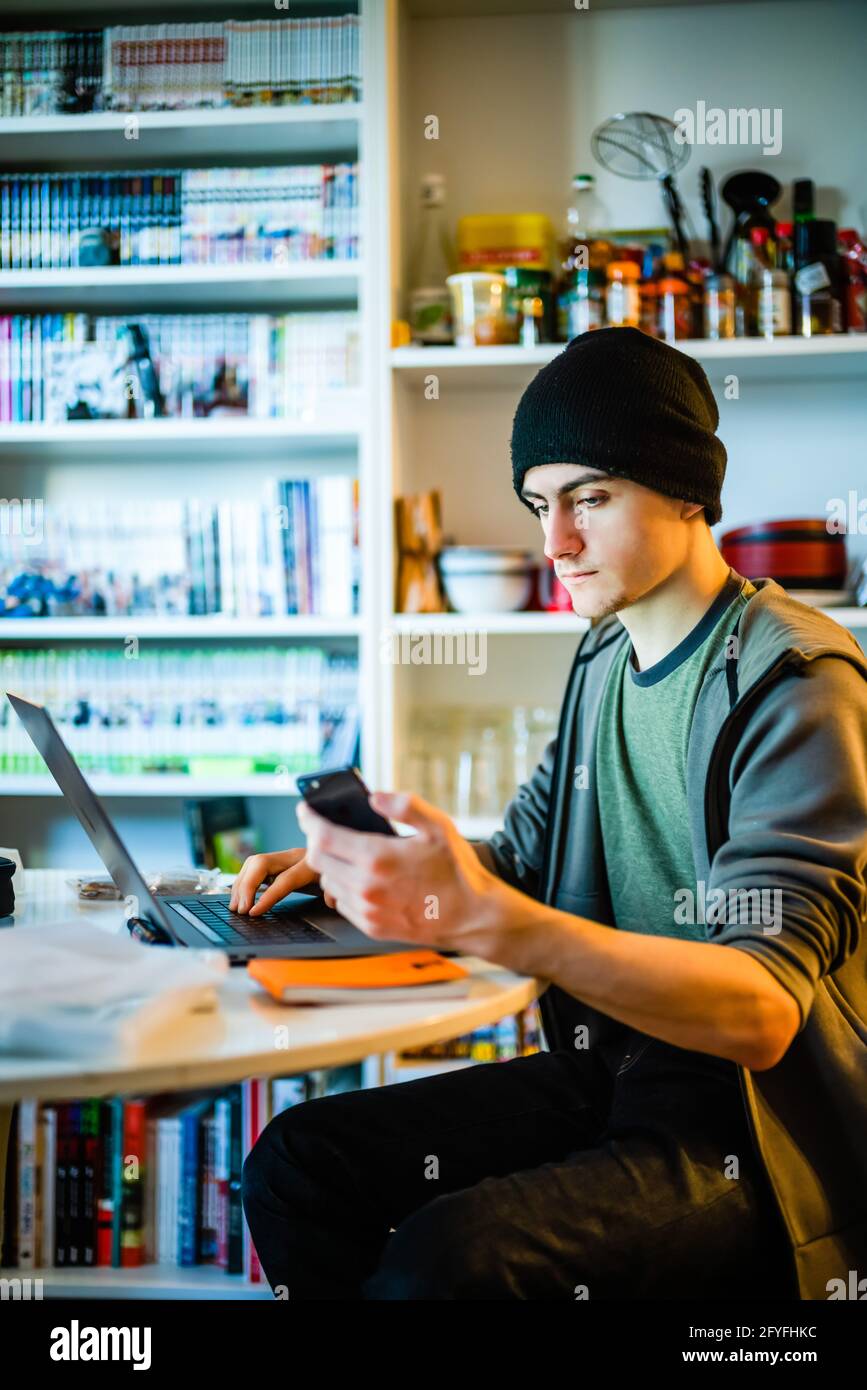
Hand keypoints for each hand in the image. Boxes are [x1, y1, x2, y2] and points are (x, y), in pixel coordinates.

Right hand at [229, 847, 338, 914]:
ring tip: (235, 905)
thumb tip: (332, 900)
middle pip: (261, 863)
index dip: (266, 896)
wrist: (342, 857)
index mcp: (311, 864)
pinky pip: (256, 867)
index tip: (252, 912)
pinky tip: (241, 895)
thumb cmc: (341, 876)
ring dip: (241, 883)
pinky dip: (245, 880)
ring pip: (254, 862)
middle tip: (240, 909)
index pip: (283, 879)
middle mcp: (295, 856)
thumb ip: (338, 892)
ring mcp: (285, 856)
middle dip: (246, 886)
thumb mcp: (343, 885)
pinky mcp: (279, 860)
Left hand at [296, 789, 512, 953]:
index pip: (323, 836)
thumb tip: (374, 797)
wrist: (472, 917)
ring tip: (347, 855)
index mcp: (378, 857)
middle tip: (325, 830)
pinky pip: (341, 903)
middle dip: (317, 841)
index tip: (305, 810)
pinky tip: (361, 878)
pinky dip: (343, 887)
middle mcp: (366, 886)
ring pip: (327, 882)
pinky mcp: (371, 926)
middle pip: (318, 859)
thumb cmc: (458, 871)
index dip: (309, 819)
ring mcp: (367, 909)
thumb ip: (405, 806)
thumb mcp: (439, 826)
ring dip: (331, 866)